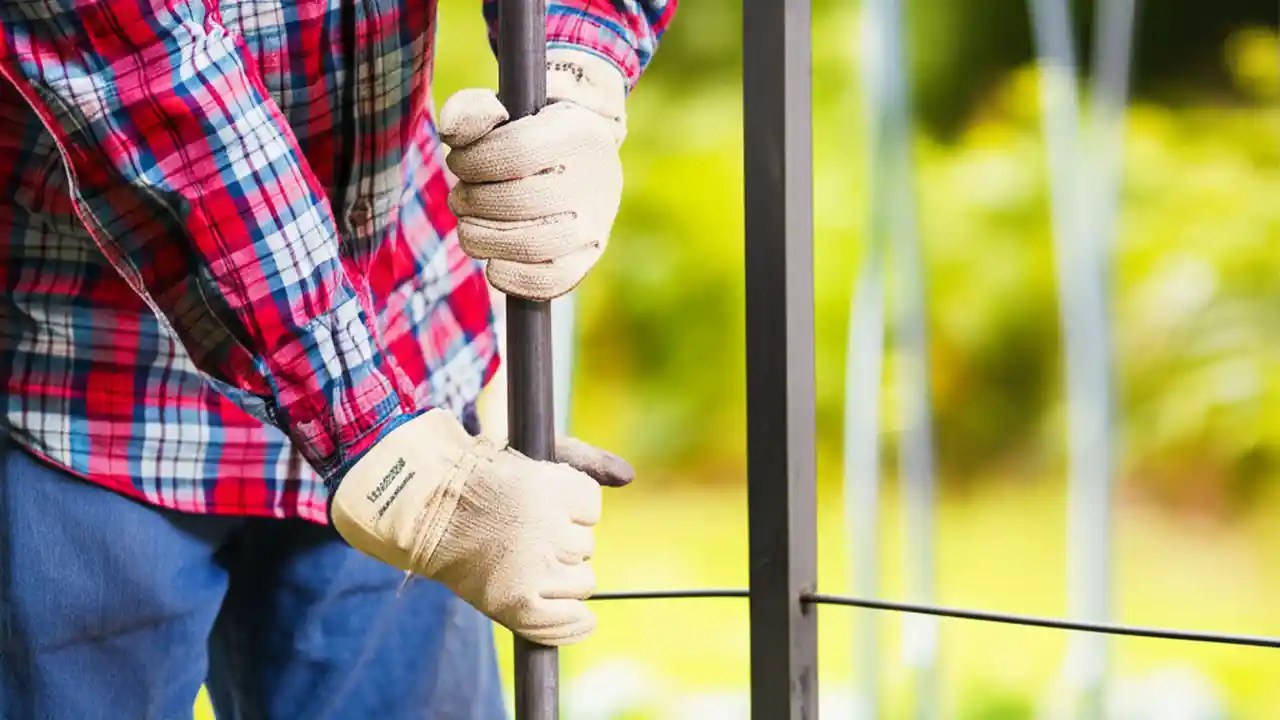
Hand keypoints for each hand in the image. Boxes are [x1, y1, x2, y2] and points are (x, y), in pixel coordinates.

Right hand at [329, 409, 632, 644]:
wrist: (424, 515)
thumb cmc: (484, 483)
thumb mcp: (534, 455)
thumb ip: (585, 459)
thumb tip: (627, 476)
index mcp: (548, 486)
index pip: (590, 507)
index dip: (567, 507)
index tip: (534, 504)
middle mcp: (544, 527)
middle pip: (586, 547)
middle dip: (561, 542)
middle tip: (521, 536)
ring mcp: (532, 569)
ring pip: (584, 582)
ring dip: (561, 577)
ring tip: (520, 563)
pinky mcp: (518, 605)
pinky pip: (573, 623)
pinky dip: (570, 622)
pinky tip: (548, 605)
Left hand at [439, 49, 627, 300]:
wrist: (576, 163)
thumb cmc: (528, 133)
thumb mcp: (504, 109)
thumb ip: (473, 111)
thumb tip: (452, 132)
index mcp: (579, 133)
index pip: (514, 152)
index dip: (472, 162)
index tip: (460, 162)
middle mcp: (597, 181)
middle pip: (518, 201)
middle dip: (471, 200)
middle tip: (462, 196)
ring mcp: (595, 226)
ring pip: (530, 245)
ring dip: (481, 239)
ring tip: (471, 226)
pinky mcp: (585, 261)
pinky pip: (546, 283)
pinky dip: (507, 275)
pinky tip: (494, 258)